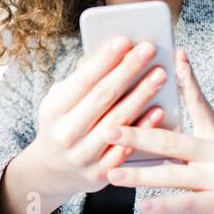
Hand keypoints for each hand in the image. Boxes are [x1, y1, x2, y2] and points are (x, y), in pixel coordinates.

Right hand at [0, 37, 168, 213]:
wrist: (52, 172)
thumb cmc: (63, 125)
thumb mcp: (60, 102)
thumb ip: (82, 81)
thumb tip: (112, 53)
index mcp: (53, 111)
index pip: (82, 80)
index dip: (105, 59)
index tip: (125, 39)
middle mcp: (66, 134)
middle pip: (103, 97)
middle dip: (128, 70)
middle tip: (150, 49)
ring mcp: (83, 156)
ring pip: (118, 121)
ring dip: (142, 95)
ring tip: (160, 74)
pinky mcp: (100, 174)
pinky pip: (127, 149)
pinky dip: (144, 128)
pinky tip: (159, 110)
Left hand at [102, 49, 213, 213]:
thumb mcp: (213, 152)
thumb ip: (186, 138)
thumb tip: (150, 119)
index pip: (198, 101)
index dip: (187, 79)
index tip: (175, 56)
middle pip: (172, 140)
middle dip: (137, 135)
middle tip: (109, 130)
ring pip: (173, 174)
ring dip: (139, 175)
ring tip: (113, 174)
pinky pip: (187, 202)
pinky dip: (162, 205)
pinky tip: (142, 206)